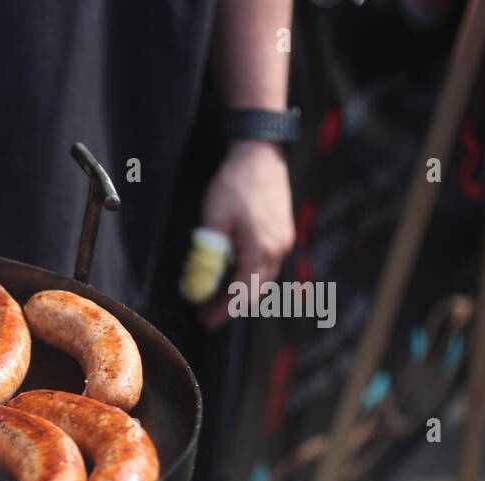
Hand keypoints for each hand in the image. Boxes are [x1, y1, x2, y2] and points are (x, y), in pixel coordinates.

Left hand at [197, 140, 295, 329]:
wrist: (259, 155)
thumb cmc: (235, 184)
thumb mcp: (213, 220)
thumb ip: (209, 255)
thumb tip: (200, 284)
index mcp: (262, 248)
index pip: (243, 292)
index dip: (224, 310)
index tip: (207, 321)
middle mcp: (278, 248)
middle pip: (255, 289)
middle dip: (230, 305)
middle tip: (206, 314)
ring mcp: (283, 240)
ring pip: (261, 277)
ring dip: (239, 291)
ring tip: (215, 298)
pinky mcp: (282, 232)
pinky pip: (265, 263)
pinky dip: (247, 275)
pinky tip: (230, 276)